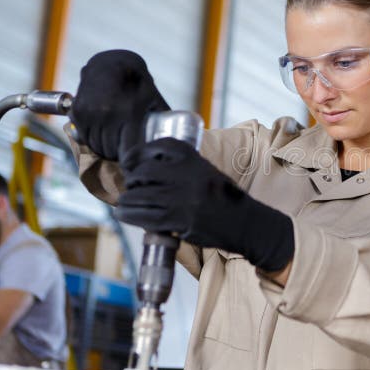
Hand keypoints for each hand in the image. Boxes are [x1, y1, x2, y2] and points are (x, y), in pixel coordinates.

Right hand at [69, 49, 169, 159]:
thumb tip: (178, 139)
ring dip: (104, 150)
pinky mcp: (77, 113)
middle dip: (118, 155)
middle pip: (111, 150)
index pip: (129, 149)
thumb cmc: (136, 82)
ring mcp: (90, 114)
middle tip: (125, 155)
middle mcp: (107, 114)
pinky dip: (91, 141)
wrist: (109, 63)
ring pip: (96, 146)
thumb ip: (162, 117)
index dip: (133, 160)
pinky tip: (101, 137)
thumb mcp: (153, 98)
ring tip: (114, 146)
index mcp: (129, 112)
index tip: (136, 164)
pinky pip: (83, 137)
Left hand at [115, 138, 293, 272]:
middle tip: (132, 186)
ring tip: (125, 204)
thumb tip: (151, 165)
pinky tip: (125, 215)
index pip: (159, 146)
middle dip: (132, 179)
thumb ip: (184, 166)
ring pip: (139, 196)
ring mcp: (182, 198)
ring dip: (127, 200)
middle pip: (144, 171)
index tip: (130, 160)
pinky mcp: (179, 220)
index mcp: (195, 159)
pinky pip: (144, 217)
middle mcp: (187, 175)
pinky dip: (130, 215)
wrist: (245, 222)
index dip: (138, 153)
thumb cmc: (224, 197)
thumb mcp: (206, 171)